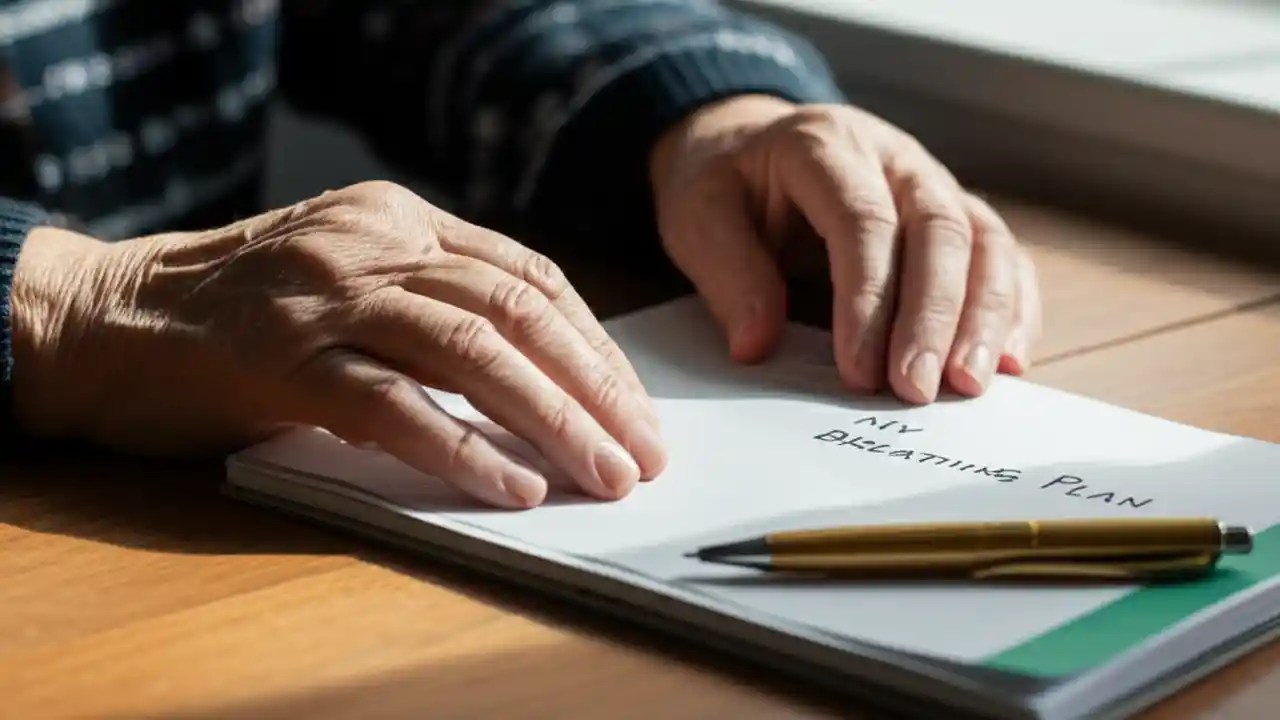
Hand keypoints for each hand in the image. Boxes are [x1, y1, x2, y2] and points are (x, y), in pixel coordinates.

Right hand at [10, 182, 665, 507]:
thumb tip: (540, 382)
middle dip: (593, 387)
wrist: (107, 316)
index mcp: (399, 218)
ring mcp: (324, 297)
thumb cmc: (241, 313)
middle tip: (642, 452)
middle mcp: (371, 244)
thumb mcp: (350, 280)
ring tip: (601, 475)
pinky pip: (389, 405)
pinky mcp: (279, 359)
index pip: (529, 276)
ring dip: (550, 418)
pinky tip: (509, 486)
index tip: (632, 406)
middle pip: (515, 312)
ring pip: (469, 350)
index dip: (593, 346)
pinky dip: (459, 448)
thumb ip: (432, 306)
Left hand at [650, 95, 1041, 403]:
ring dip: (984, 318)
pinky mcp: (956, 217)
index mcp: (825, 146)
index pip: (863, 221)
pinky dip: (1011, 309)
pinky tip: (1006, 363)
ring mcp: (933, 185)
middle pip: (938, 230)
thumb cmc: (728, 186)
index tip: (858, 372)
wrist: (751, 147)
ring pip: (983, 241)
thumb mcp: (699, 217)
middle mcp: (894, 159)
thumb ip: (729, 276)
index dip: (868, 300)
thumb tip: (758, 348)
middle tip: (917, 392)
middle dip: (933, 318)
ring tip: (968, 386)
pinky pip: (1001, 258)